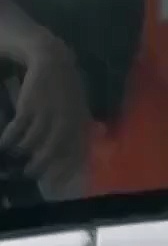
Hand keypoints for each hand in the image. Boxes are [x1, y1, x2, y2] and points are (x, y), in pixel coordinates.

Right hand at [0, 34, 90, 195]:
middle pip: (53, 151)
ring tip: (15, 158)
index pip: (76, 154)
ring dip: (23, 153)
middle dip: (41, 166)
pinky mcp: (30, 105)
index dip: (65, 171)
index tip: (55, 185)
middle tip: (30, 175)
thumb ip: (78, 131)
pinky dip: (10, 138)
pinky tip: (5, 143)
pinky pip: (18, 128)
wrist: (52, 61)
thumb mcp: (79, 109)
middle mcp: (66, 121)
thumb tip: (78, 157)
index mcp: (81, 123)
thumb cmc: (65, 89)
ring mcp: (48, 113)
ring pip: (33, 142)